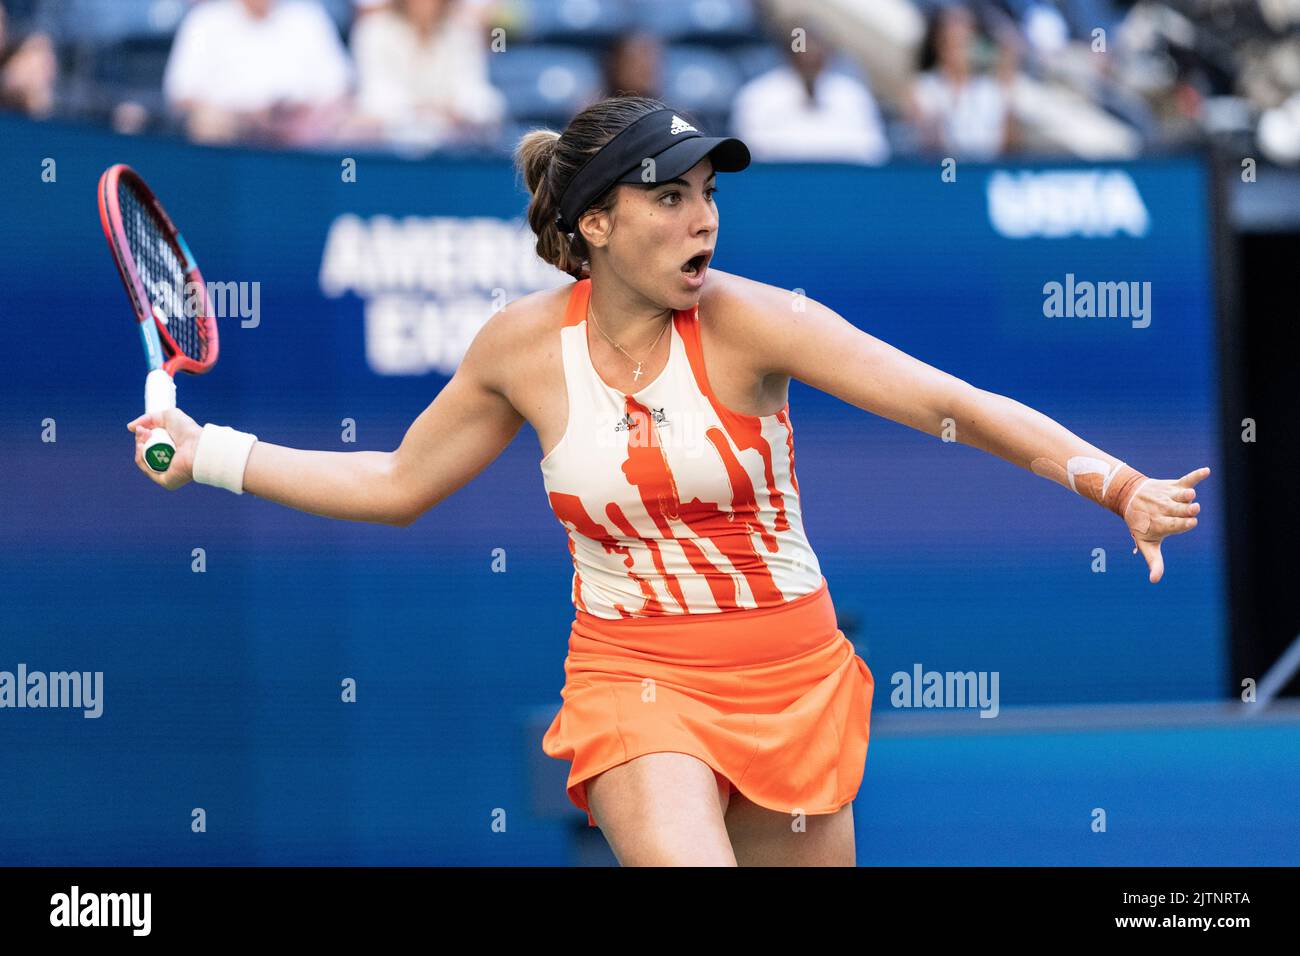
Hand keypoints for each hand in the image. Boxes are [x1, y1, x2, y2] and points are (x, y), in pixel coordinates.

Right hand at [127, 407, 201, 489]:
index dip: (142, 437)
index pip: (149, 446)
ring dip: (139, 448)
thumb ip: (148, 418)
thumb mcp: (167, 416)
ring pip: (143, 461)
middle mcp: (168, 462)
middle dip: (140, 441)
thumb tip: (131, 428)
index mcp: (170, 450)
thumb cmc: (187, 431)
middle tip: (144, 432)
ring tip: (145, 437)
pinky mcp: (166, 481)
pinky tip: (143, 447)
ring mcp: (166, 473)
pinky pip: (147, 470)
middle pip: (144, 453)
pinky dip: (141, 458)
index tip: (142, 429)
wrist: (197, 445)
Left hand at [1123, 467, 1209, 583]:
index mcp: (1159, 524)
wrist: (1128, 498)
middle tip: (1193, 509)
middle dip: (1186, 510)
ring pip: (1181, 495)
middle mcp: (1163, 509)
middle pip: (1179, 510)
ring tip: (1189, 494)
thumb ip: (1154, 561)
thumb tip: (1154, 581)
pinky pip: (1186, 479)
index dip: (1182, 523)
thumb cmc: (1141, 525)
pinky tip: (1207, 471)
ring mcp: (1168, 496)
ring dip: (1186, 494)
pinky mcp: (1173, 486)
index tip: (1191, 522)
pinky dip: (1196, 475)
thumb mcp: (1146, 544)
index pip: (1173, 524)